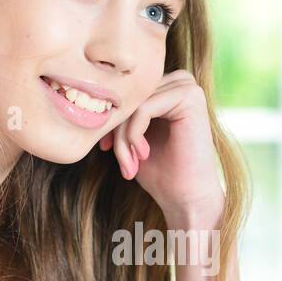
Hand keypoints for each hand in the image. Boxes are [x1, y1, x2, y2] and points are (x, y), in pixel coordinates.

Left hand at [99, 69, 224, 221]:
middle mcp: (180, 81)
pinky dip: (134, 134)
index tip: (106, 148)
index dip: (111, 120)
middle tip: (123, 163)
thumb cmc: (161, 172)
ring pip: (134, 103)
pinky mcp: (190, 97)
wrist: (187, 198)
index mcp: (168, 88)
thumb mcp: (131, 138)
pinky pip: (144, 108)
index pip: (126, 94)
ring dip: (124, 137)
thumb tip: (91, 96)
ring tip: (130, 163)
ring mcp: (187, 86)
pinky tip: (143, 155)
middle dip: (117, 131)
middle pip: (130, 97)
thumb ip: (119, 115)